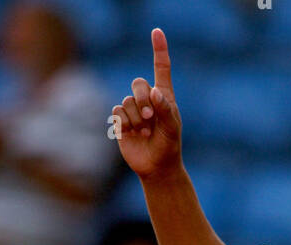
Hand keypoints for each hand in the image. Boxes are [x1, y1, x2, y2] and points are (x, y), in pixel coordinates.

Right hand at [112, 28, 181, 180]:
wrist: (157, 167)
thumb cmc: (169, 146)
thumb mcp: (173, 129)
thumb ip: (166, 109)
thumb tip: (155, 92)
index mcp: (164, 97)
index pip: (161, 68)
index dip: (159, 50)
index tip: (157, 32)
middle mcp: (147, 99)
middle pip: (138, 83)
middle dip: (143, 99)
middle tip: (150, 118)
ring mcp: (134, 110)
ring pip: (127, 100)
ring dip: (137, 117)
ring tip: (145, 132)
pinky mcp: (122, 121)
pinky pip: (118, 111)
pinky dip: (126, 123)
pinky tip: (133, 134)